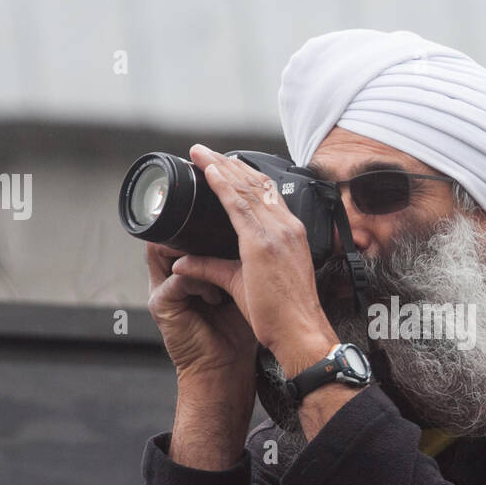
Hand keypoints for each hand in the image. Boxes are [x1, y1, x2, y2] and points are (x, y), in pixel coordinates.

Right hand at [145, 239, 256, 380]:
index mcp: (187, 271)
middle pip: (169, 240)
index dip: (199, 227)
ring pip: (169, 253)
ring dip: (200, 260)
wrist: (226, 368)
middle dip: (197, 239)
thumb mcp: (239, 287)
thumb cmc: (236, 332)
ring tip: (221, 277)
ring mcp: (161, 289)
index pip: (182, 236)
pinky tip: (216, 298)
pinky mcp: (160, 304)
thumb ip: (235, 261)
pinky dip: (201, 283)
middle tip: (224, 244)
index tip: (226, 224)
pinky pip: (179, 278)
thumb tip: (249, 229)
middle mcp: (169, 276)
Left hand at [169, 144, 337, 375]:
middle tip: (204, 152)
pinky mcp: (263, 243)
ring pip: (246, 188)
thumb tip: (185, 261)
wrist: (300, 333)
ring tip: (200, 154)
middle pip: (255, 184)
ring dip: (221, 167)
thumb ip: (214, 267)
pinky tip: (209, 172)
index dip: (244, 175)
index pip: (266, 194)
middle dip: (228, 164)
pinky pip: (240, 205)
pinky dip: (223, 185)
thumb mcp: (244, 281)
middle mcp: (287, 227)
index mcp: (290, 233)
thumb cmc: (283, 314)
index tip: (223, 164)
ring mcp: (277, 232)